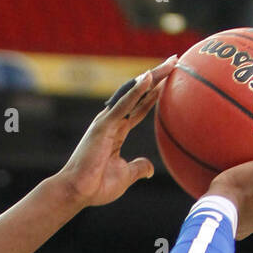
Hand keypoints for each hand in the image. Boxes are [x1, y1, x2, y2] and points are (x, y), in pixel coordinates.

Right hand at [55, 58, 176, 207]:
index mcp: (117, 131)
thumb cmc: (96, 186)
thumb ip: (138, 168)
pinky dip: (135, 91)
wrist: (77, 192)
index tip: (168, 80)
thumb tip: (150, 169)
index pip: (139, 107)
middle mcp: (112, 121)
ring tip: (169, 63)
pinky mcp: (103, 126)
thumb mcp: (125, 175)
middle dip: (156, 77)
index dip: (153, 93)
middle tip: (175, 60)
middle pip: (139, 94)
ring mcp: (107, 121)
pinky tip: (148, 77)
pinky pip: (123, 105)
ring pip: (133, 93)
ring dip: (151, 77)